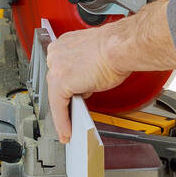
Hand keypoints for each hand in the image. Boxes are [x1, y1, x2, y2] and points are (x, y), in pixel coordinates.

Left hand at [44, 27, 129, 143]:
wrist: (120, 48)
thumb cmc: (115, 50)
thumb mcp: (94, 60)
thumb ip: (83, 71)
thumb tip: (84, 86)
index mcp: (64, 45)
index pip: (60, 71)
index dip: (66, 88)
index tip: (68, 99)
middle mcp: (56, 54)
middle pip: (55, 85)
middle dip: (64, 103)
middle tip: (69, 118)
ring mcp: (56, 67)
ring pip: (55, 98)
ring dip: (62, 116)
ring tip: (69, 129)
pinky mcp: (60, 82)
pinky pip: (59, 108)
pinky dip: (63, 122)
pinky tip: (68, 131)